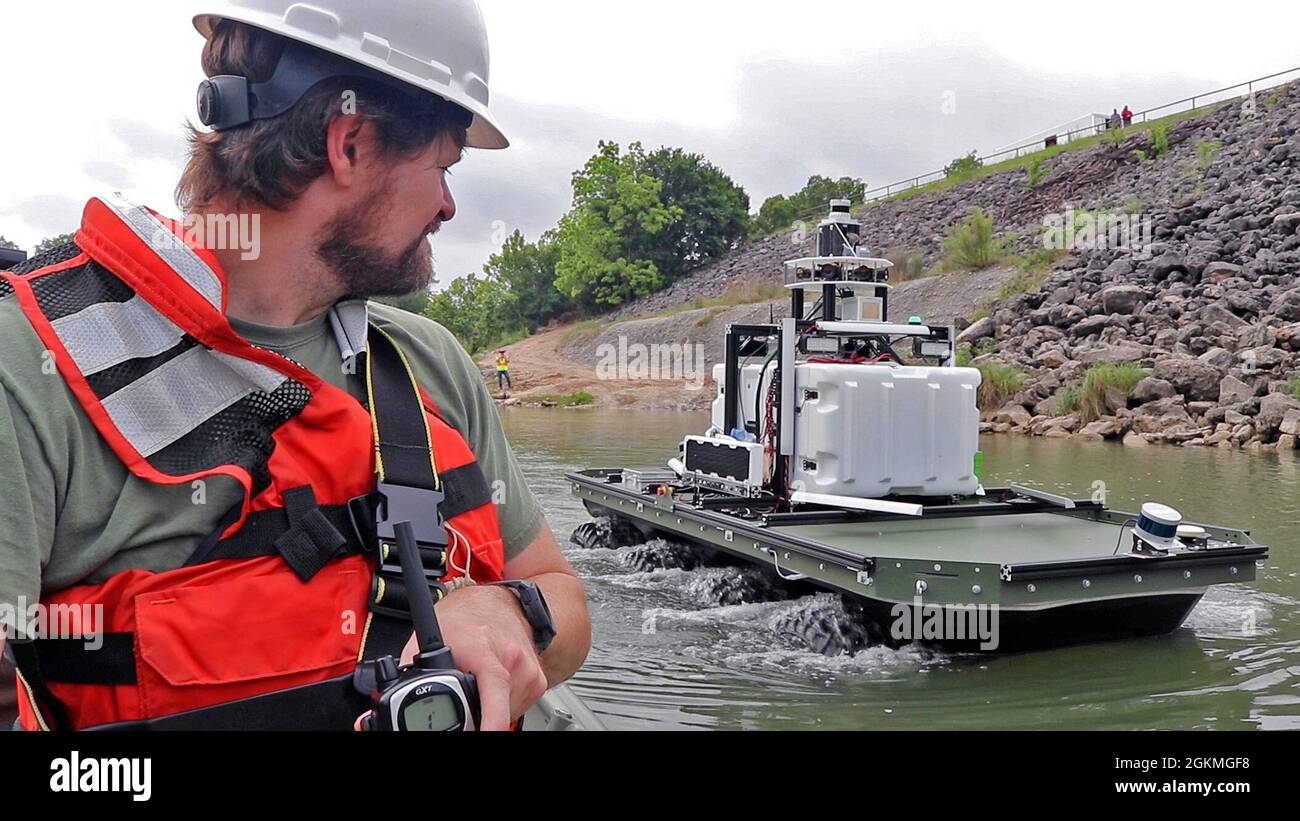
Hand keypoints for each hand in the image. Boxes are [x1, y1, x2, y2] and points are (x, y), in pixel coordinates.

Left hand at [409, 584, 547, 730]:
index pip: (493, 694)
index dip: (490, 723)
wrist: (501, 604)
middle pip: (494, 712)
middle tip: (462, 701)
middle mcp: (512, 660)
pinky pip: (517, 708)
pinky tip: (492, 686)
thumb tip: (388, 704)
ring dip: (488, 710)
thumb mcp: (428, 638)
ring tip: (478, 684)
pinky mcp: (538, 681)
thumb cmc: (466, 617)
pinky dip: (502, 705)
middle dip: (476, 716)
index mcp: (483, 651)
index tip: (483, 731)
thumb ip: (409, 672)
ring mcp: (528, 672)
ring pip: (506, 713)